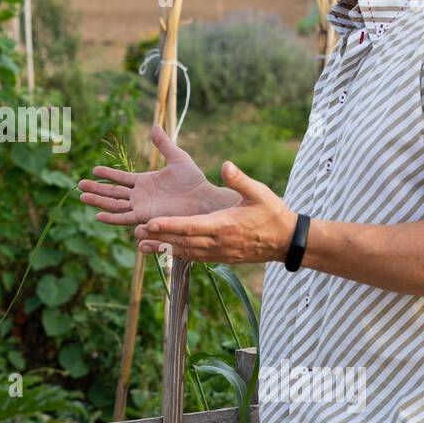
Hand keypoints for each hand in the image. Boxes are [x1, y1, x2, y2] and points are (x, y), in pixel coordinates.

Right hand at [79, 125, 232, 225]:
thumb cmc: (194, 181)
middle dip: (96, 189)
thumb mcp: (177, 157)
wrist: (203, 199)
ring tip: (81, 197)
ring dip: (98, 201)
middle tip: (79, 185)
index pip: (121, 179)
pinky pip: (124, 218)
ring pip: (114, 205)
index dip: (108, 175)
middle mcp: (140, 196)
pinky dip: (111, 217)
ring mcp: (141, 207)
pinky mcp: (145, 217)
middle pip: (113, 193)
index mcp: (145, 182)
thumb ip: (163, 144)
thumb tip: (154, 126)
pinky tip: (98, 215)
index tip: (94, 169)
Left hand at [134, 161, 296, 264]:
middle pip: (182, 241)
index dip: (169, 226)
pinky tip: (164, 250)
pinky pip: (195, 257)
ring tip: (141, 245)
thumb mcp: (259, 193)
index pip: (190, 227)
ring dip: (163, 248)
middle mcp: (218, 242)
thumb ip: (240, 180)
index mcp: (223, 225)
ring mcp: (219, 252)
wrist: (287, 241)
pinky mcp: (221, 257)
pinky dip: (177, 254)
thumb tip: (225, 165)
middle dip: (159, 238)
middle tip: (136, 232)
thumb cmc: (273, 214)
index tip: (150, 223)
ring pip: (185, 252)